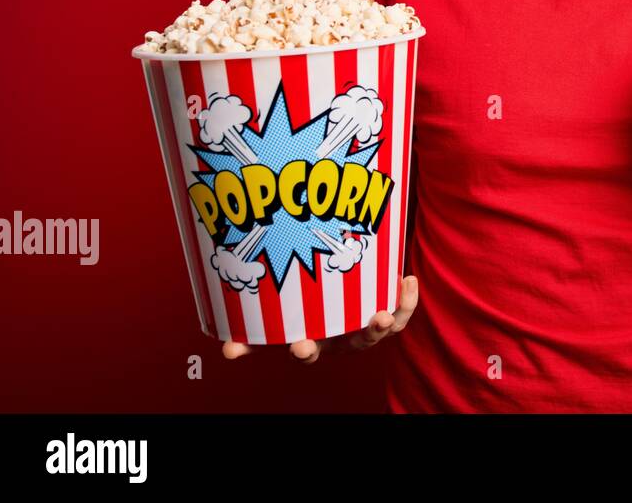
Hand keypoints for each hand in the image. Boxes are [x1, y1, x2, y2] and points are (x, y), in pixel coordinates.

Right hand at [222, 275, 418, 363]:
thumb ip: (252, 336)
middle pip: (355, 344)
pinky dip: (406, 299)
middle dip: (357, 337)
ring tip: (384, 313)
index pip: (310, 353)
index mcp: (319, 342)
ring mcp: (367, 327)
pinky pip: (401, 311)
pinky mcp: (386, 311)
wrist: (340, 295)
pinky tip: (407, 278)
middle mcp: (346, 338)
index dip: (304, 351)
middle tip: (351, 328)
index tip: (298, 345)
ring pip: (383, 331)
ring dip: (387, 322)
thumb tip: (224, 350)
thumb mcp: (278, 323)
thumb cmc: (305, 312)